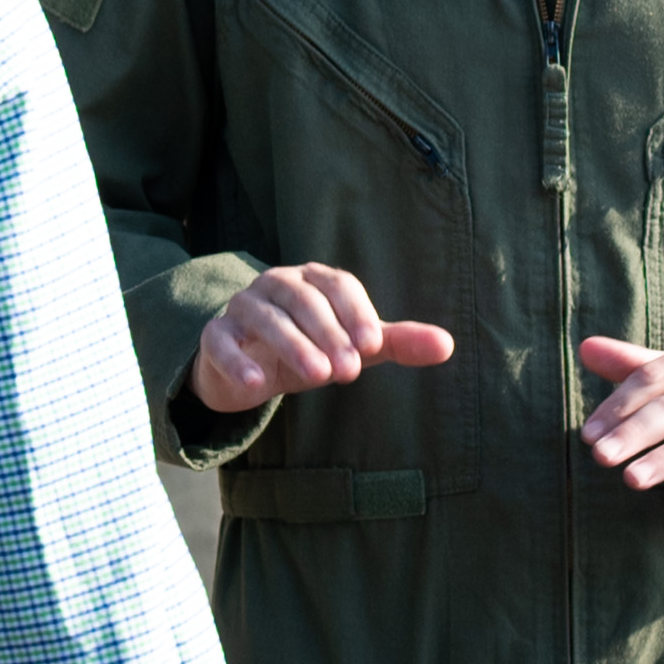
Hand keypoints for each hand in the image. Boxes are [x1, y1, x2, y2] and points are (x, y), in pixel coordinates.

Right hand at [191, 263, 455, 414]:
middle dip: (328, 334)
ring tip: (316, 376)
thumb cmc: (312, 347)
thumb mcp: (354, 346)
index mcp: (314, 280)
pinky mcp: (215, 336)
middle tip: (349, 372)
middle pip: (303, 301)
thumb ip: (397, 343)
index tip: (373, 346)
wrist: (250, 368)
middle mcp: (277, 285)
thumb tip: (448, 346)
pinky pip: (220, 341)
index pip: (337, 285)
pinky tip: (257, 383)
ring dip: (292, 345)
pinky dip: (238, 359)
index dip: (355, 313)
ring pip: (265, 317)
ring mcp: (243, 307)